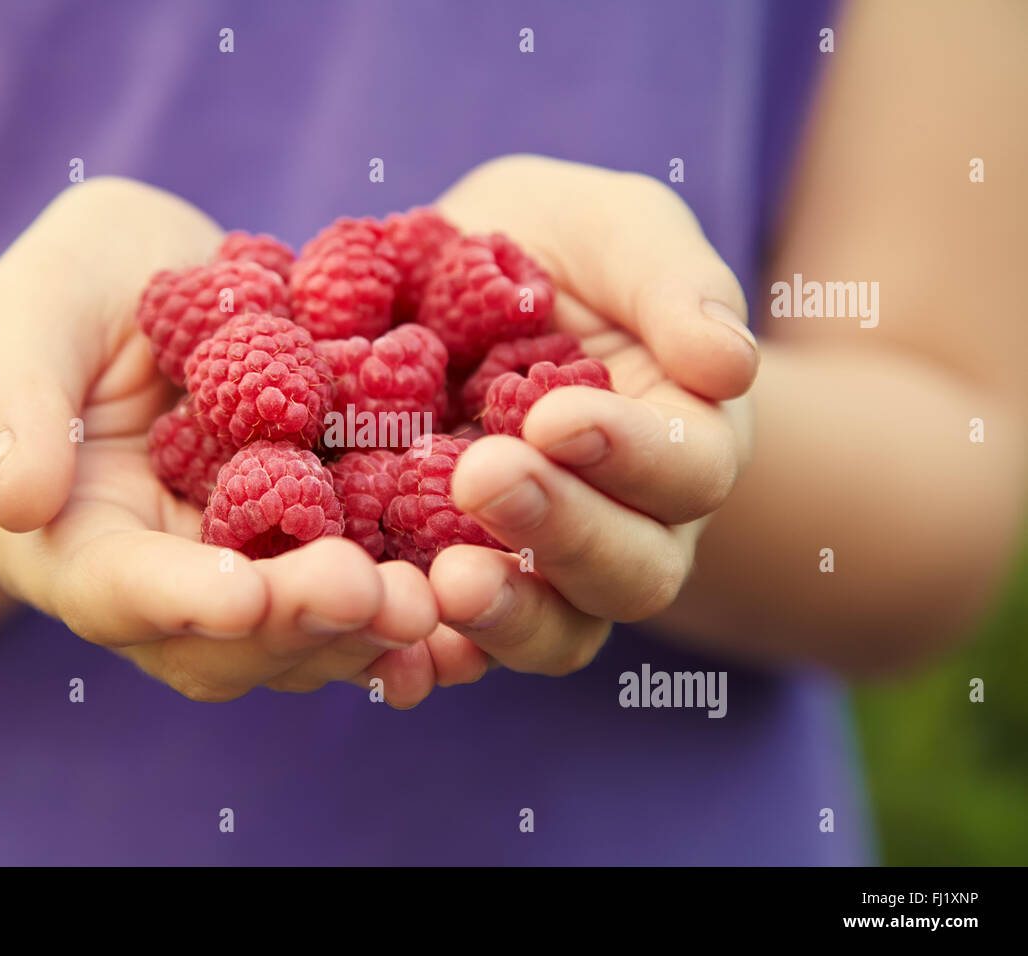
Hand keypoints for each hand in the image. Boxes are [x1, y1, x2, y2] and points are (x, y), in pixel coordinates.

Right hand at [0, 177, 436, 705]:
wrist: (162, 283)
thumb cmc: (73, 289)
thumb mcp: (29, 313)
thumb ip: (13, 399)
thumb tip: (17, 501)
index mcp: (75, 542)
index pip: (117, 590)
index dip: (181, 600)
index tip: (245, 595)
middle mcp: (166, 584)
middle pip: (225, 640)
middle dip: (300, 626)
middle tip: (378, 600)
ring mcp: (248, 573)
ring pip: (303, 638)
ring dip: (370, 633)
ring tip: (438, 605)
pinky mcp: (318, 547)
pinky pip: (363, 597)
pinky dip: (412, 611)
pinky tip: (473, 604)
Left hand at [385, 155, 758, 682]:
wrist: (451, 287)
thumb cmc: (555, 251)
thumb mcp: (614, 231)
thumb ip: (672, 282)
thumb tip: (730, 363)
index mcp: (682, 437)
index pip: (688, 469)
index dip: (632, 454)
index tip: (556, 417)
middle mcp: (628, 523)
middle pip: (629, 569)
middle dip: (562, 530)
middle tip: (483, 479)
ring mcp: (543, 569)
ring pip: (555, 630)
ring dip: (506, 617)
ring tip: (445, 584)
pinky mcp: (456, 583)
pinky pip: (458, 647)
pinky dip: (432, 660)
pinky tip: (394, 658)